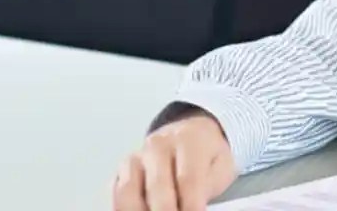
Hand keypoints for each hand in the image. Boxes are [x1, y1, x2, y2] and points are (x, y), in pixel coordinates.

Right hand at [112, 109, 236, 210]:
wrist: (191, 132)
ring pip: (128, 191)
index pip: (188, 179)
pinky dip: (123, 208)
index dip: (191, 206)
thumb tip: (195, 208)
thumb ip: (206, 187)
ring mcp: (136, 157)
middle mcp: (157, 146)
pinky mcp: (122, 170)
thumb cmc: (206, 154)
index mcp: (187, 141)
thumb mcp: (221, 166)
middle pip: (157, 186)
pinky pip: (116, 193)